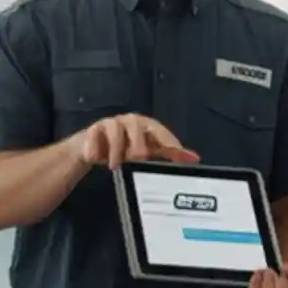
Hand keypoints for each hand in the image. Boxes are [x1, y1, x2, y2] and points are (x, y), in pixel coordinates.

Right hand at [74, 113, 199, 169]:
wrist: (93, 147)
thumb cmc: (125, 148)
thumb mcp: (148, 150)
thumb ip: (169, 153)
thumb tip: (194, 159)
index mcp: (146, 126)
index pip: (159, 131)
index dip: (168, 140)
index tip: (176, 152)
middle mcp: (130, 122)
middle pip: (136, 126)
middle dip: (137, 144)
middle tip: (138, 159)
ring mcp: (112, 124)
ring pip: (115, 129)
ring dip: (115, 149)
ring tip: (115, 166)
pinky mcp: (94, 130)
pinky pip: (94, 134)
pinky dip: (95, 147)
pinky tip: (95, 159)